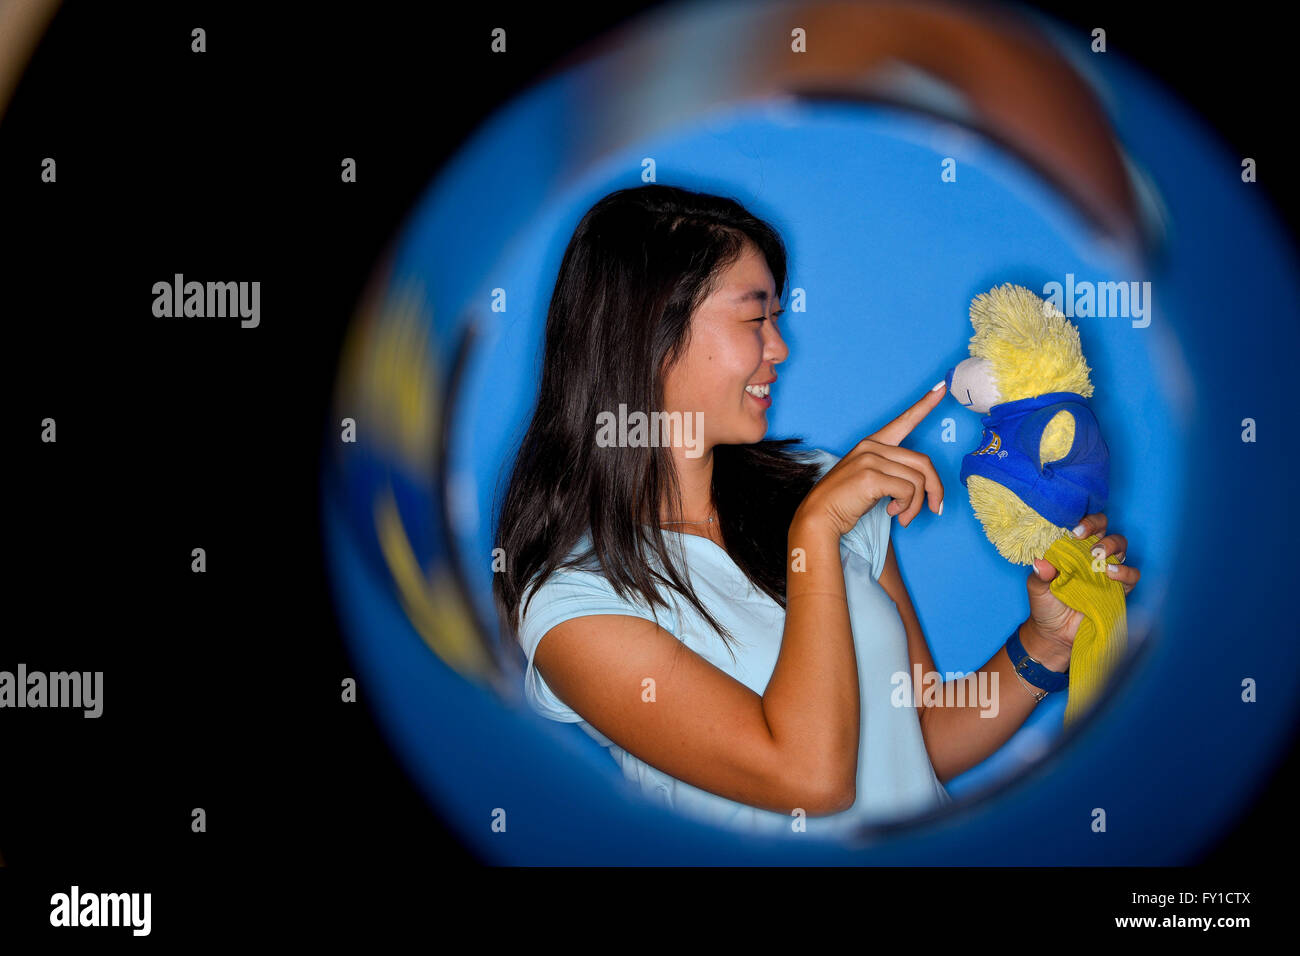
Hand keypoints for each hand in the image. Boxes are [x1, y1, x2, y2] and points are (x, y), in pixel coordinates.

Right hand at [797, 382, 946, 535]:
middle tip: (935, 508)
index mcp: (872, 443)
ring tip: (902, 515)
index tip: (941, 387)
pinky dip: (906, 507)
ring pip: (917, 480)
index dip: (925, 405)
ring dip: (915, 505)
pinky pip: (907, 491)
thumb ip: (894, 472)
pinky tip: (892, 512)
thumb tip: (925, 485)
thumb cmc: (845, 500)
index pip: (903, 421)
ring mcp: (870, 459)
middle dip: (934, 489)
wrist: (820, 515)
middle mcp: (872, 446)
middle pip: (923, 462)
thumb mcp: (871, 478)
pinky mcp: (871, 476)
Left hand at [1023, 512, 1140, 661]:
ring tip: (1098, 556)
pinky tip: (1110, 574)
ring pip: (1121, 547)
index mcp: (1072, 549)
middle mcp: (1091, 556)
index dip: (1081, 521)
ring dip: (1112, 546)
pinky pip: (1132, 575)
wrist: (1055, 634)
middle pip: (1105, 529)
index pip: (1082, 525)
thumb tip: (1041, 562)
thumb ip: (1039, 574)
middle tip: (1085, 539)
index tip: (1072, 529)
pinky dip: (1125, 572)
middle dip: (1098, 527)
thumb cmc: (1045, 605)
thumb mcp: (1036, 588)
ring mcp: (1107, 571)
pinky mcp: (1119, 589)